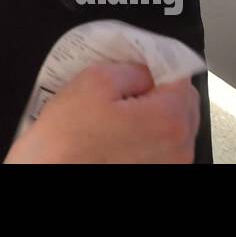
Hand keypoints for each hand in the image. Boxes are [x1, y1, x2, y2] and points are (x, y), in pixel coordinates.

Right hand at [5, 63, 199, 162]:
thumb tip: (151, 68)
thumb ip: (135, 68)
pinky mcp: (159, 172)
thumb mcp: (97, 79)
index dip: (157, 64)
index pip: (181, 75)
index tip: (138, 65)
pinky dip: (150, 133)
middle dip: (160, 90)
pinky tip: (122, 132)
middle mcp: (178, 147)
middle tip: (125, 89)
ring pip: (177, 123)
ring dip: (156, 112)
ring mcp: (171, 164)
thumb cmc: (69, 135)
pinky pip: (165, 144)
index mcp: (168, 119)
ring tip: (121, 113)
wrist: (51, 167)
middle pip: (184, 101)